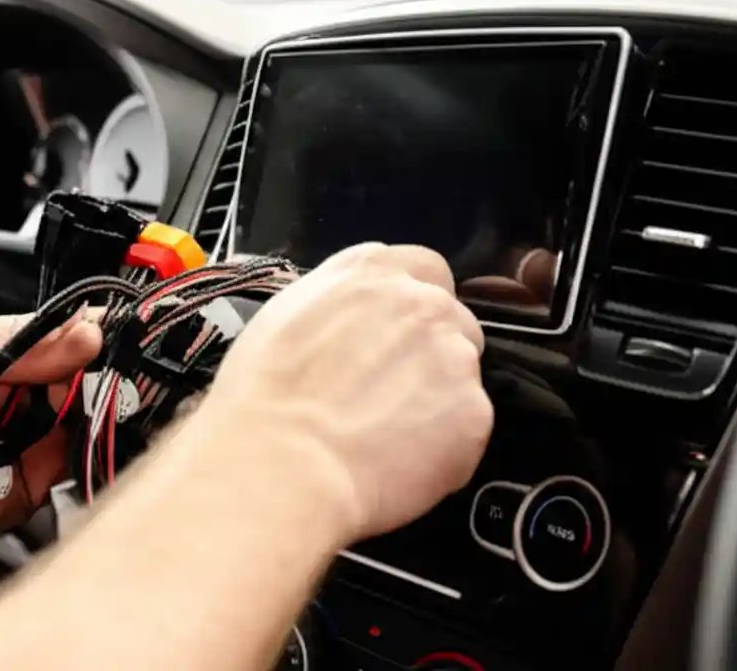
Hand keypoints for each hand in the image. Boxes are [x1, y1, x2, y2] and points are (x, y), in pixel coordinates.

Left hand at [0, 314, 100, 554]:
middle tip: (84, 382)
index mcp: (15, 353)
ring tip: (55, 417)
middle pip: (96, 380)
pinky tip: (50, 449)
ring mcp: (40, 437)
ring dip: (86, 418)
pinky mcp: (40, 481)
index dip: (102, 337)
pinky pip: (76, 468)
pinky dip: (72, 458)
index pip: (77, 337)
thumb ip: (30, 347)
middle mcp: (34, 394)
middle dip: (100, 379)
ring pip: (93, 422)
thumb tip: (91, 332)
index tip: (117, 339)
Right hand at [191, 243, 492, 540]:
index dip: (412, 305)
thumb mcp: (285, 317)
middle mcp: (422, 301)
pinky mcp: (474, 411)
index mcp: (372, 270)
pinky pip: (468, 425)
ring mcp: (455, 355)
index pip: (424, 268)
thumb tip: (356, 322)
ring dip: (438, 396)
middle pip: (451, 318)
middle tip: (389, 392)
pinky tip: (398, 460)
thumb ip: (339, 305)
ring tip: (386, 433)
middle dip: (430, 351)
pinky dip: (445, 445)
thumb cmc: (262, 400)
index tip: (397, 336)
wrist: (282, 467)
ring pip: (462, 371)